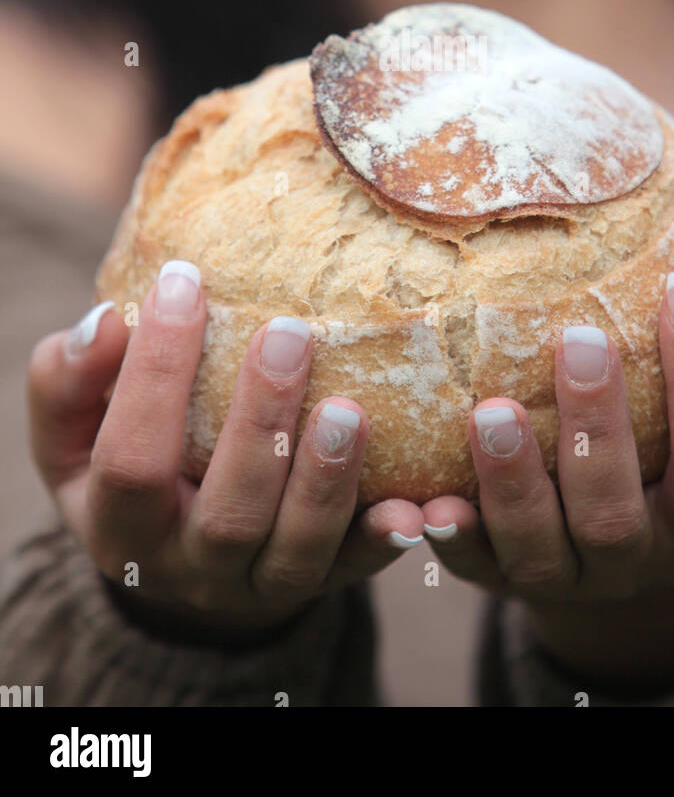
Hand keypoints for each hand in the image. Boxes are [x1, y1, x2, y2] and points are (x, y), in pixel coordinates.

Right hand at [28, 261, 424, 644]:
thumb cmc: (123, 460)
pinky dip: (382, 538)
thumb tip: (108, 321)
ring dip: (325, 479)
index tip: (185, 279)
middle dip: (261, 422)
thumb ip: (69, 380)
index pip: (131, 458)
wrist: (171, 555)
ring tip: (351, 408)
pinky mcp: (319, 583)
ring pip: (295, 549)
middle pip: (228, 512)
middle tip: (291, 332)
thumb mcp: (72, 432)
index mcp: (118, 526)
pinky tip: (412, 504)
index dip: (155, 373)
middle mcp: (186, 568)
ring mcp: (256, 585)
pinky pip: (355, 571)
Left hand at [421, 274, 673, 691]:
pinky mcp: (499, 579)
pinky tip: (419, 504)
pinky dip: (446, 540)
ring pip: (537, 544)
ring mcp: (563, 574)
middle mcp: (635, 556)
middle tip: (578, 339)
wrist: (631, 579)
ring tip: (488, 408)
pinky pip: (469, 568)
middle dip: (597, 430)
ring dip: (510, 482)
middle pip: (617, 509)